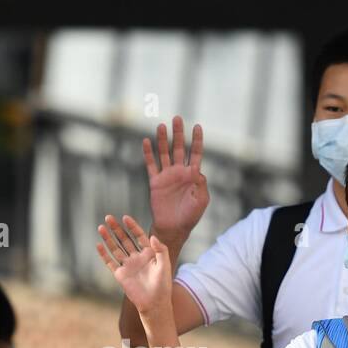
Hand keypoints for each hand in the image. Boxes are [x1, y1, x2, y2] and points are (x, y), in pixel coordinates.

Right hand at [96, 215, 171, 316]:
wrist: (154, 303)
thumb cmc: (163, 285)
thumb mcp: (165, 265)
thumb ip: (161, 249)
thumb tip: (152, 236)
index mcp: (149, 253)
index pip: (139, 236)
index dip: (132, 226)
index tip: (125, 218)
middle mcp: (137, 258)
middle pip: (125, 239)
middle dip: (116, 229)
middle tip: (108, 217)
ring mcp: (128, 266)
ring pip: (116, 248)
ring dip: (108, 238)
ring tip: (101, 227)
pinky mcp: (120, 275)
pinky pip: (110, 262)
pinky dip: (104, 254)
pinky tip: (98, 244)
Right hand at [144, 116, 207, 247]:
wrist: (173, 228)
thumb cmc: (190, 216)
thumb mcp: (201, 200)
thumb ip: (201, 185)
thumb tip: (197, 171)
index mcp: (193, 175)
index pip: (196, 153)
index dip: (196, 140)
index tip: (197, 126)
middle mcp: (179, 172)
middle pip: (179, 148)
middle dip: (178, 133)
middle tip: (177, 118)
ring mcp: (167, 176)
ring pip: (164, 153)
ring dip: (162, 140)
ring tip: (161, 126)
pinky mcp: (155, 182)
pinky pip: (151, 165)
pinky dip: (148, 154)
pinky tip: (146, 142)